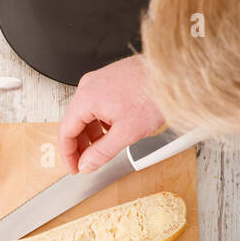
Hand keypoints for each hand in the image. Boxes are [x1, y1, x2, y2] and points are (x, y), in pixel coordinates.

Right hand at [58, 55, 165, 173]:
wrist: (174, 73)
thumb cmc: (154, 95)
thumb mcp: (126, 133)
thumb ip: (101, 153)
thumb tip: (86, 164)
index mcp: (86, 98)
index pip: (65, 131)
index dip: (68, 154)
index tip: (75, 167)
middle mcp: (89, 86)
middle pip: (74, 121)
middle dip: (80, 145)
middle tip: (87, 162)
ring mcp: (99, 80)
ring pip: (86, 113)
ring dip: (91, 133)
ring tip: (102, 148)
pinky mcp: (110, 79)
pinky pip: (96, 104)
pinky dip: (100, 120)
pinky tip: (113, 129)